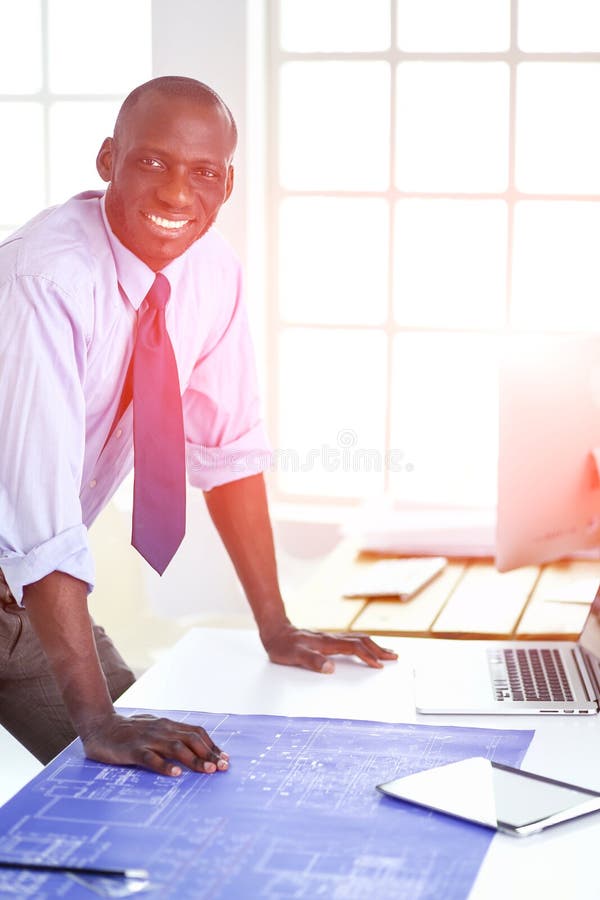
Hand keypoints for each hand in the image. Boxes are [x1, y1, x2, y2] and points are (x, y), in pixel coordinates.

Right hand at [81, 713, 229, 776]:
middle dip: (209, 754)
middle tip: (222, 769)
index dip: (212, 746)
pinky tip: (176, 774)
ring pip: (175, 747)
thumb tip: (195, 750)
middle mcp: (161, 729)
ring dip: (194, 759)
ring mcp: (147, 738)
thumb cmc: (129, 732)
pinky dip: (164, 765)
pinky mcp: (132, 750)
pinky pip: (151, 757)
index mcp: (168, 725)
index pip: (196, 733)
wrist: (100, 726)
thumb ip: (172, 737)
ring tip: (207, 771)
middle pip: (191, 740)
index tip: (225, 760)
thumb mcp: (154, 730)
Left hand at [263, 624, 397, 673]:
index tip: (380, 666)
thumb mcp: (294, 656)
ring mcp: (330, 638)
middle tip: (394, 657)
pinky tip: (366, 648)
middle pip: (361, 641)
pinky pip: (351, 640)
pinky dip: (364, 644)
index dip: (367, 656)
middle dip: (379, 649)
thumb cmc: (283, 646)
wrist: (274, 631)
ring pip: (358, 639)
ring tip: (387, 652)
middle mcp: (331, 638)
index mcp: (327, 643)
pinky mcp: (328, 639)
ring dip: (374, 645)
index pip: (353, 648)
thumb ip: (312, 661)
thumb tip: (331, 668)